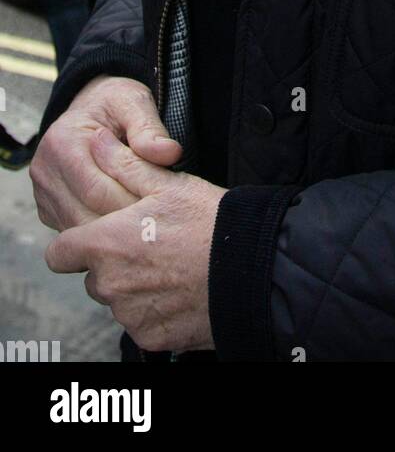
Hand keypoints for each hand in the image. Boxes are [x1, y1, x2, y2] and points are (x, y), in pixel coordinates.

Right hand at [30, 75, 181, 231]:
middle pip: (87, 215)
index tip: (164, 206)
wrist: (92, 107)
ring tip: (147, 225)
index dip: (133, 201)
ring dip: (113, 233)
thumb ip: (150, 129)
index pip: (98, 190)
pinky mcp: (48, 209)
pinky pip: (77, 230)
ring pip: (80, 229)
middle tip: (160, 223)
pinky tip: (128, 227)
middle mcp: (44, 171)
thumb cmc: (116, 105)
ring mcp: (43, 194)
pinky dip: (102, 234)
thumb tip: (170, 153)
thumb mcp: (135, 103)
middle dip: (125, 222)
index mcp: (62, 143)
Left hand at [45, 127, 223, 352]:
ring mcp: (128, 315)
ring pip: (118, 299)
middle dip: (113, 262)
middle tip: (150, 245)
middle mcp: (109, 284)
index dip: (76, 243)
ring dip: (134, 286)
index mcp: (105, 244)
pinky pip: (140, 322)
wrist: (251, 268)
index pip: (59, 253)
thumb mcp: (167, 184)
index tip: (100, 236)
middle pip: (93, 276)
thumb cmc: (208, 221)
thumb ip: (123, 165)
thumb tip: (96, 141)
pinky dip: (154, 309)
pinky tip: (180, 290)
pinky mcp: (149, 337)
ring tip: (171, 265)